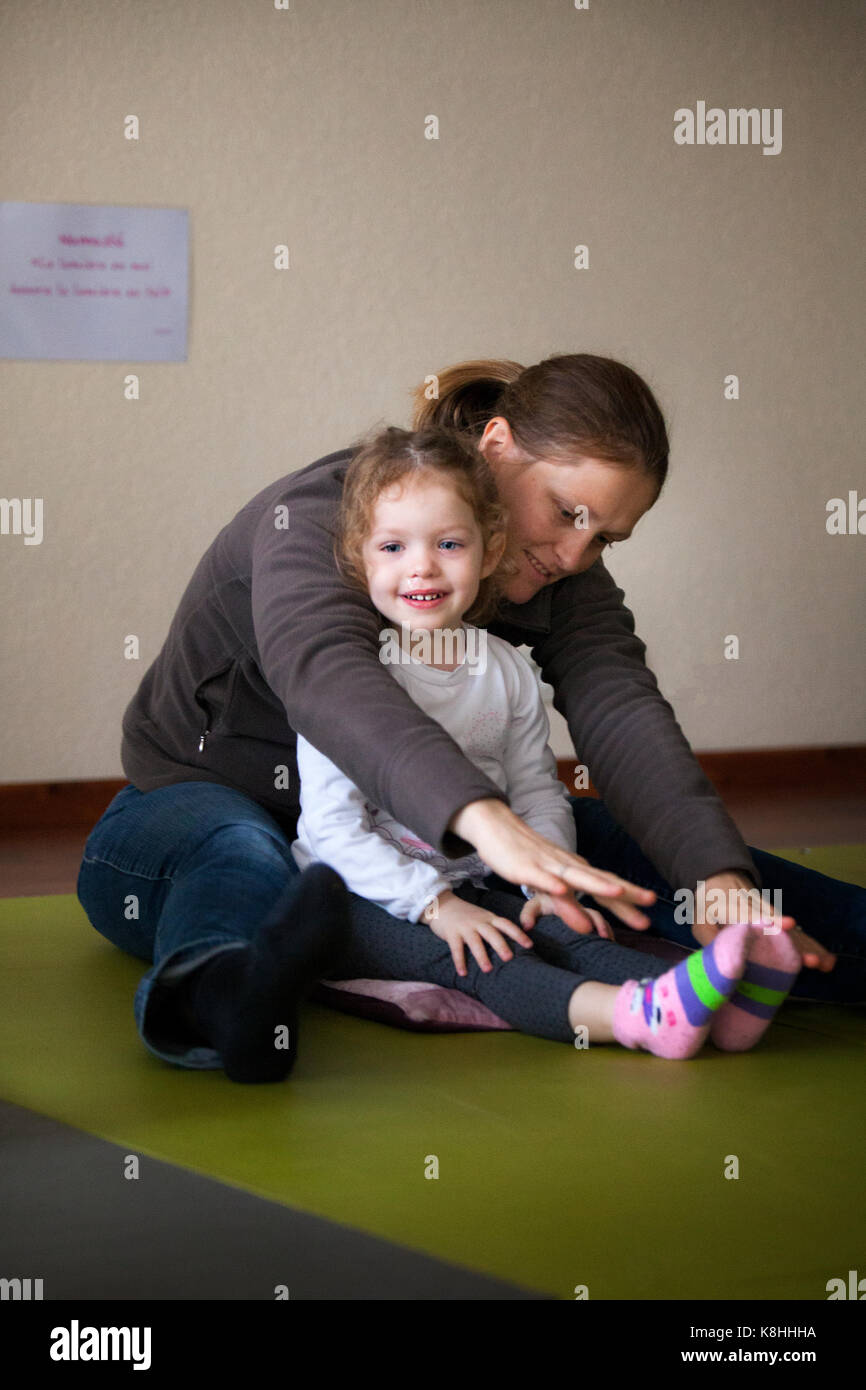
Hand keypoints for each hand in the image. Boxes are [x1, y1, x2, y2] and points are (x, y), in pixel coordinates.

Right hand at [422, 889, 534, 976]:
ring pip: (475, 942)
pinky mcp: (451, 933)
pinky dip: (459, 961)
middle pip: (492, 933)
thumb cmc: (465, 914)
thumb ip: (494, 927)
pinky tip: (462, 973)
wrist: (441, 903)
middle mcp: (478, 922)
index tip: (530, 945)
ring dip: (481, 956)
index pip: (506, 924)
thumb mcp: (482, 916)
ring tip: (488, 969)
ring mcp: (464, 927)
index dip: (518, 934)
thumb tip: (512, 943)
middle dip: (501, 945)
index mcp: (489, 918)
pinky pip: (456, 948)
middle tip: (509, 958)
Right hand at [448, 799, 655, 932]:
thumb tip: (591, 927)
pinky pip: (540, 877)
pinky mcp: (525, 867)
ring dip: (596, 884)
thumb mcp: (552, 887)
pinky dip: (552, 883)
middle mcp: (568, 866)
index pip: (608, 886)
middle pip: (600, 881)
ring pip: (575, 876)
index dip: (630, 899)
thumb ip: (571, 907)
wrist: (497, 827)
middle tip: (650, 903)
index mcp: (576, 871)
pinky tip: (561, 889)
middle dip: (626, 892)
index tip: (652, 912)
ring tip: (617, 892)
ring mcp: (547, 865)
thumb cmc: (527, 858)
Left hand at [693, 872, 836, 972]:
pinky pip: (794, 933)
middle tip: (812, 960)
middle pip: (782, 926)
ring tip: (826, 964)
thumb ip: (710, 939)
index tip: (791, 925)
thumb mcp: (699, 920)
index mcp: (734, 904)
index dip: (773, 920)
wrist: (720, 876)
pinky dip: (809, 946)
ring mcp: (770, 912)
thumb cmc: (708, 904)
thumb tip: (723, 961)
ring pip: (791, 929)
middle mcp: (757, 907)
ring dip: (808, 946)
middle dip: (796, 943)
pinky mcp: (777, 919)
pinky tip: (826, 961)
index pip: (755, 914)